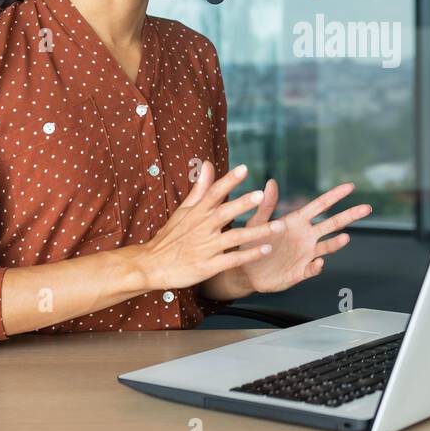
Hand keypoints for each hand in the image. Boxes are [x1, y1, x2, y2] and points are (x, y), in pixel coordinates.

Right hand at [131, 162, 282, 292]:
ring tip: (278, 227)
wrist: (151, 265)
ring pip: (233, 237)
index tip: (244, 169)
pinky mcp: (208, 266)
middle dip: (242, 204)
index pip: (213, 193)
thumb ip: (200, 188)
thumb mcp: (183, 210)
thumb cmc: (170, 236)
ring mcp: (205, 248)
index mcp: (197, 213)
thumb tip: (208, 164)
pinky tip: (266, 250)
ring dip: (256, 232)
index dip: (228, 181)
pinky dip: (249, 255)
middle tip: (261, 195)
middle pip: (224, 213)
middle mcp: (202, 228)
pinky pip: (232, 260)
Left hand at [229, 178, 371, 293]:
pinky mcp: (301, 271)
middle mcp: (306, 236)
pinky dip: (317, 267)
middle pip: (332, 223)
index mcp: (297, 221)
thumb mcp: (256, 223)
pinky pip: (312, 269)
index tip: (350, 186)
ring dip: (336, 243)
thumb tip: (270, 183)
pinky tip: (319, 263)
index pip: (320, 206)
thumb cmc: (250, 244)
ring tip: (345, 238)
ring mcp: (306, 253)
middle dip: (349, 215)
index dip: (335, 196)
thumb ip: (266, 205)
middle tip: (367, 208)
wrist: (244, 271)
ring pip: (327, 246)